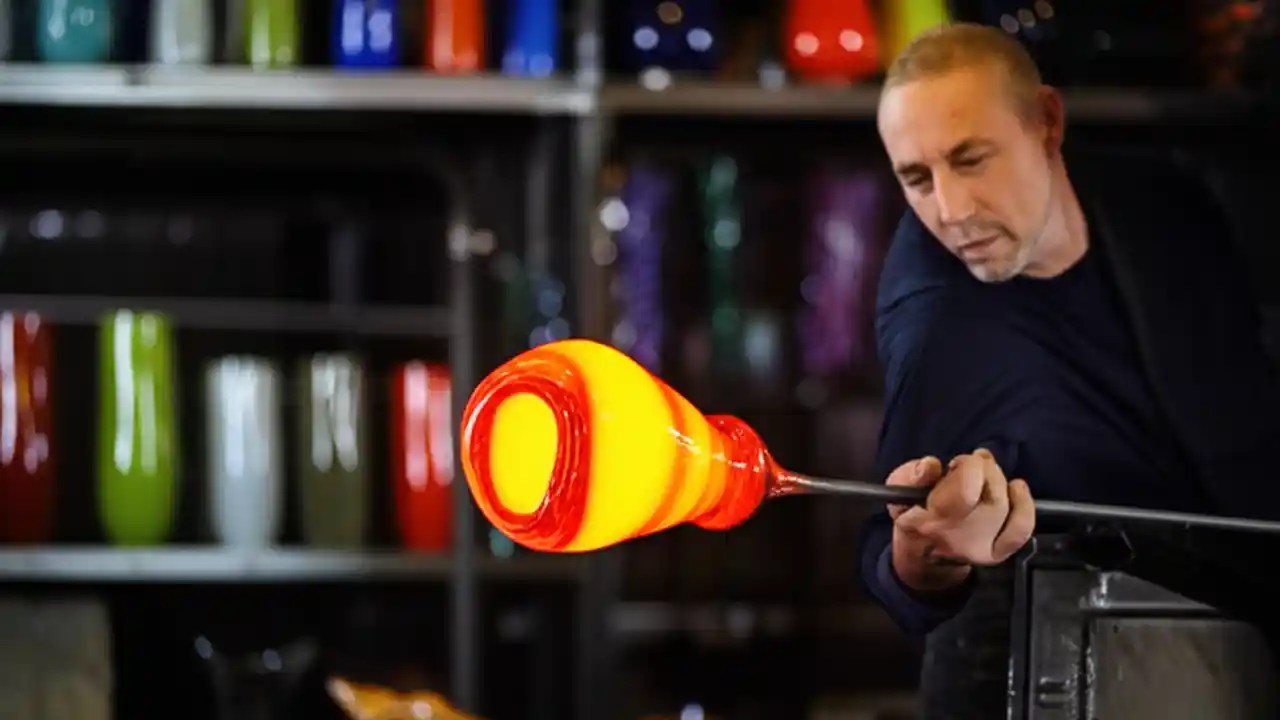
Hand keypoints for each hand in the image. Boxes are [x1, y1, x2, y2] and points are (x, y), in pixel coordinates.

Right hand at [885, 449, 1034, 593]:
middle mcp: (958, 537)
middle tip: (972, 463)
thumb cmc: (911, 514)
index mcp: (930, 520)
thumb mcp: (899, 489)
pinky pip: (1020, 529)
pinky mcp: (996, 552)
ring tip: (986, 471)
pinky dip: (1024, 506)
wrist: (921, 555)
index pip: (965, 491)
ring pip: (1003, 507)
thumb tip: (930, 465)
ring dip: (999, 481)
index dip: (969, 466)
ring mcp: (979, 547)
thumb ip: (910, 474)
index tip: (956, 463)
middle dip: (985, 469)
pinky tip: (1016, 488)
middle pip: (991, 496)